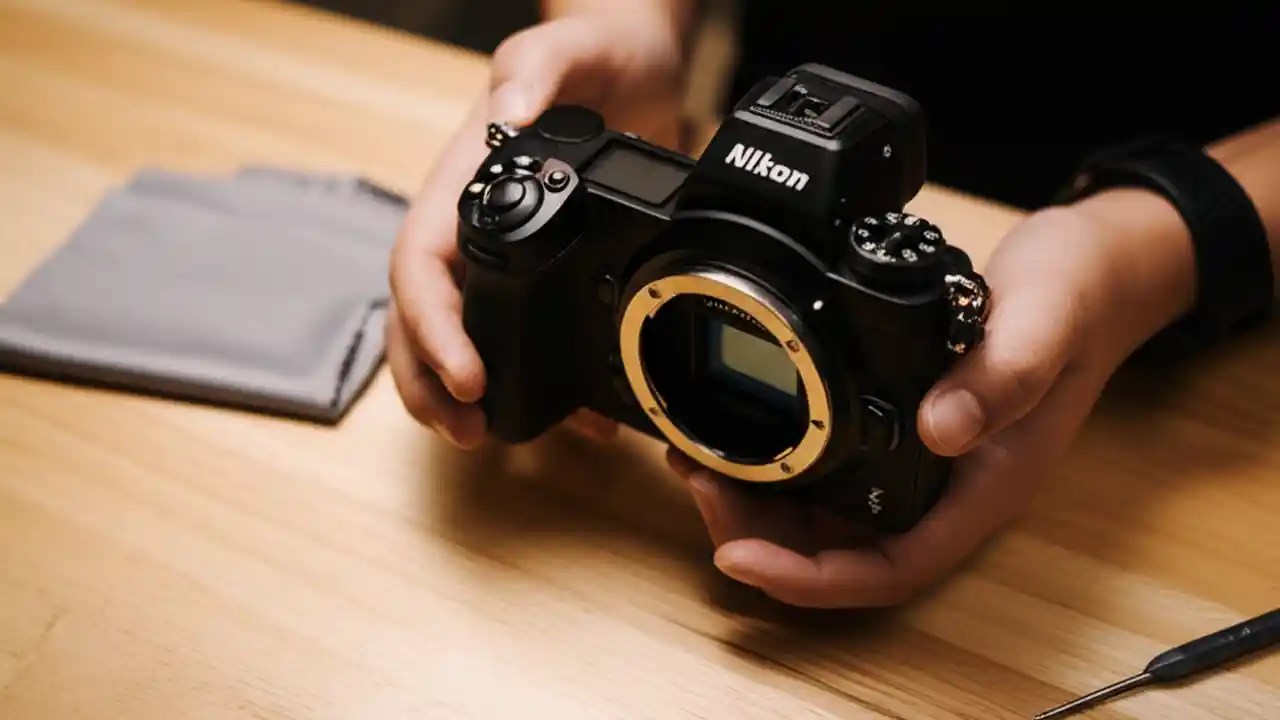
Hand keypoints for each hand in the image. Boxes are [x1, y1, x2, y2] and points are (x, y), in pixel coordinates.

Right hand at [387, 11, 688, 446]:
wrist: (639, 65)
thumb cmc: (598, 50)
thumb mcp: (569, 47)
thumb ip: (536, 68)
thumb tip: (507, 112)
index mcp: (464, 180)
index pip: (420, 261)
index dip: (430, 324)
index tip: (465, 375)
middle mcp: (473, 225)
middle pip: (421, 315)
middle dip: (429, 380)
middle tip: (464, 430)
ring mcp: (506, 254)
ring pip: (459, 337)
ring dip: (461, 395)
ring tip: (488, 437)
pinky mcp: (548, 273)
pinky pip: (525, 336)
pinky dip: (539, 385)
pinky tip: (575, 423)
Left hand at [668, 190, 1196, 607]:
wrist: (1086, 271)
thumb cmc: (1075, 302)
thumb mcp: (1042, 325)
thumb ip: (1001, 377)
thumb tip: (939, 430)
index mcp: (981, 487)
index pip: (893, 568)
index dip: (813, 579)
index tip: (742, 558)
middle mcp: (945, 489)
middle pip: (841, 553)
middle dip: (763, 542)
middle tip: (702, 487)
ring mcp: (921, 464)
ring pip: (827, 518)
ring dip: (761, 508)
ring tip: (701, 464)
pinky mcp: (900, 430)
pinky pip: (830, 471)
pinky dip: (779, 465)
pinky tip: (737, 437)